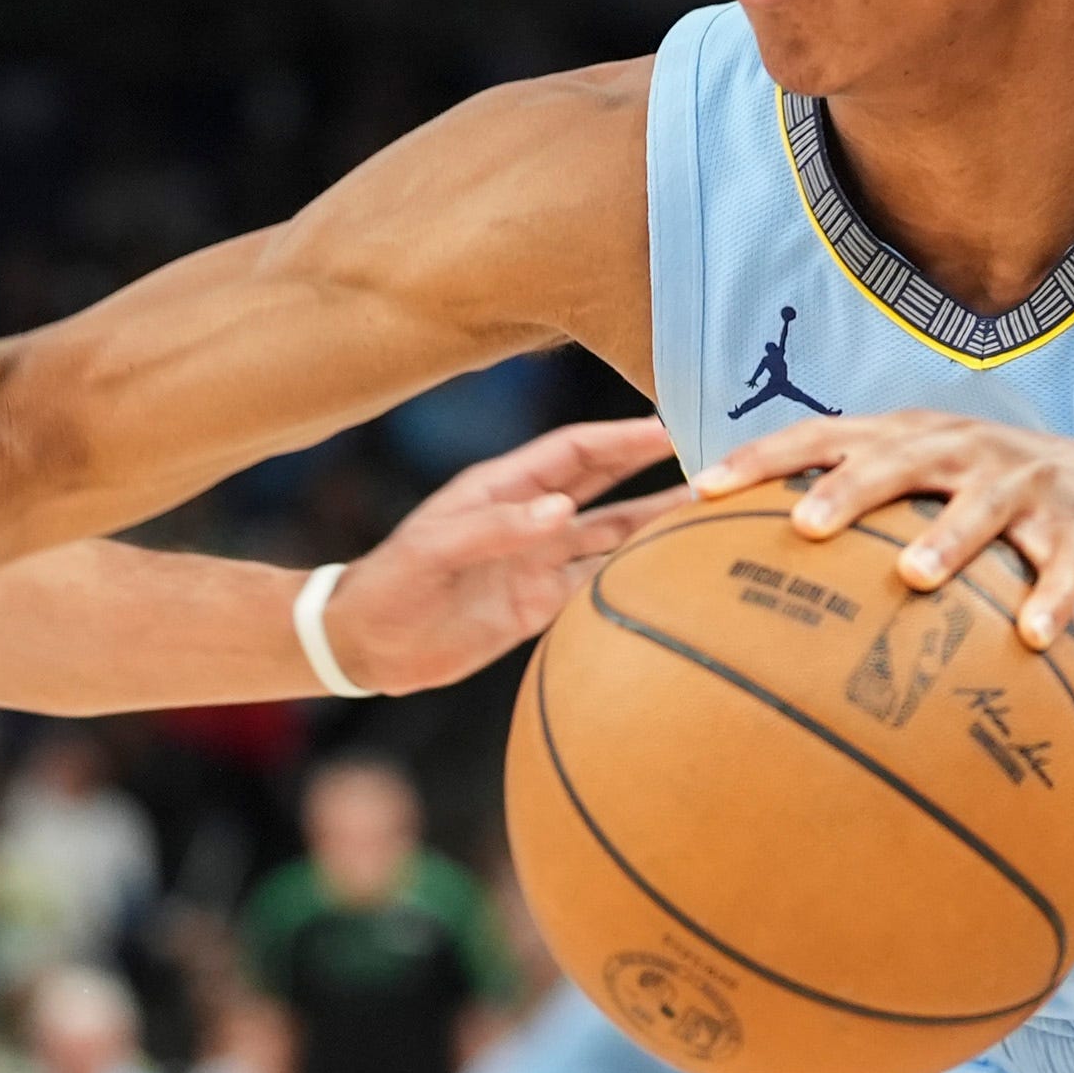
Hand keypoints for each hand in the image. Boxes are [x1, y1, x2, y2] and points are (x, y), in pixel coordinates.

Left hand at [322, 418, 681, 690]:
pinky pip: (597, 583)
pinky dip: (634, 575)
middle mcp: (529, 518)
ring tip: (706, 509)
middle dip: (650, 465)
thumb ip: (498, 528)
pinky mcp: (540, 604)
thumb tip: (563, 510)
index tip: (667, 426)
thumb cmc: (391, 585)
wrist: (367, 645)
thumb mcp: (435, 549)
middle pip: (603, 483)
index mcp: (502, 488)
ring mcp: (538, 561)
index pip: (573, 454)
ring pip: (610, 534)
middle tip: (706, 451)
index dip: (619, 439)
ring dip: (653, 521)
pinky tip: (671, 569)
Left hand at [690, 410, 1073, 649]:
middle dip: (850, 487)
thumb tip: (741, 559)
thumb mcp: (920, 486)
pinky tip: (1032, 636)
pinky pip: (1059, 566)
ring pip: (981, 506)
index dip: (764, 458)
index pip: (824, 435)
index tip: (702, 488)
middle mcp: (960, 448)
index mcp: (909, 437)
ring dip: (949, 539)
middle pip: (899, 459)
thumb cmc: (983, 496)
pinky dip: (1049, 598)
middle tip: (805, 523)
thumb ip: (851, 509)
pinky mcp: (1073, 527)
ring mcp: (1020, 483)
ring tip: (915, 578)